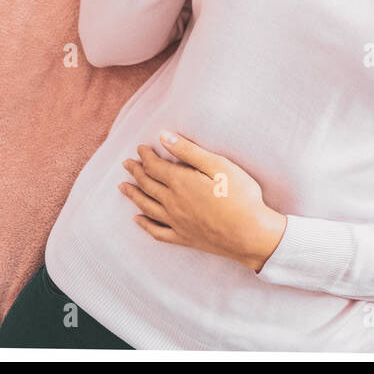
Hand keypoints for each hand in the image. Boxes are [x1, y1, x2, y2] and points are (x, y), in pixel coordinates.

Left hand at [119, 131, 287, 271]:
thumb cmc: (240, 196)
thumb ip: (189, 151)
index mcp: (180, 182)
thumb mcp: (218, 165)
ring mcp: (176, 222)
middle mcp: (172, 202)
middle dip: (136, 172)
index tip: (140, 148)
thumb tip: (163, 136)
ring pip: (147, 206)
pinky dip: (144, 224)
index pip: (155, 166)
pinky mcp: (184, 237)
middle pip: (148, 185)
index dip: (146, 156)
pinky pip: (157, 231)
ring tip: (123, 187)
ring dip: (133, 195)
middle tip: (127, 164)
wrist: (250, 233)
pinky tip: (138, 220)